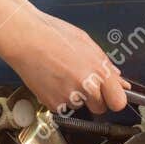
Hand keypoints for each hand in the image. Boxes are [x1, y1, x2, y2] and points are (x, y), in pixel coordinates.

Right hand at [1, 10, 129, 115]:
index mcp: (98, 70)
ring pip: (79, 107)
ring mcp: (69, 97)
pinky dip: (58, 97)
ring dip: (75, 97)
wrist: (25, 39)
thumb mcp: (86, 43)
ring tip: (62, 75)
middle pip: (100, 109)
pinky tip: (52, 80)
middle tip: (83, 83)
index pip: (119, 101)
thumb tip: (119, 80)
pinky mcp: (53, 103)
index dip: (114, 99)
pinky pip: (62, 107)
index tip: (110, 96)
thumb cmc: (53, 35)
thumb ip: (105, 65)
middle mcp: (86, 86)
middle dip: (95, 100)